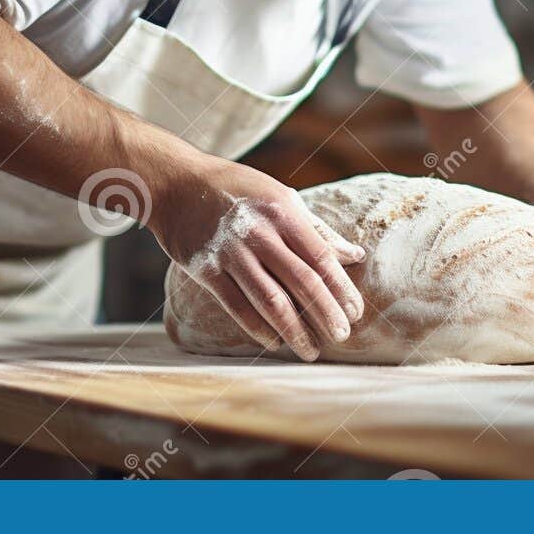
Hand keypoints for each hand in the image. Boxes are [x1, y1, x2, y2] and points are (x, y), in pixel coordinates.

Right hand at [148, 158, 364, 360]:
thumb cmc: (236, 189)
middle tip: (342, 337)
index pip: (321, 257)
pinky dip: (259, 329)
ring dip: (295, 330)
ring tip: (311, 350)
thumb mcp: (280, 197)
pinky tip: (275, 342)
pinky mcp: (205, 269)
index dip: (342, 289)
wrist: (176, 183)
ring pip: (270, 300)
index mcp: (282, 211)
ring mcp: (230, 251)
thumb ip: (317, 229)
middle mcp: (258, 232)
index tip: (356, 313)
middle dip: (325, 314)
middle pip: (301, 281)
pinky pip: (237, 306)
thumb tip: (356, 255)